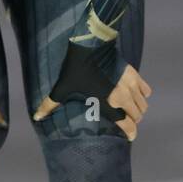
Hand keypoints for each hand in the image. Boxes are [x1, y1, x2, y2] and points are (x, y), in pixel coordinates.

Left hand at [32, 40, 151, 140]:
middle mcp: (123, 98)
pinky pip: (146, 90)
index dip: (130, 133)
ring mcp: (131, 85)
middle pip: (138, 116)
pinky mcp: (134, 74)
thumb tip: (37, 116)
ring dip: (138, 109)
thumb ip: (50, 104)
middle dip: (133, 120)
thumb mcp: (63, 87)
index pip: (128, 125)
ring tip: (129, 109)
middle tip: (125, 120)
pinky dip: (142, 95)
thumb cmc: (77, 68)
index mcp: (109, 104)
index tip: (129, 136)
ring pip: (143, 104)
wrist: (91, 45)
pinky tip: (134, 93)